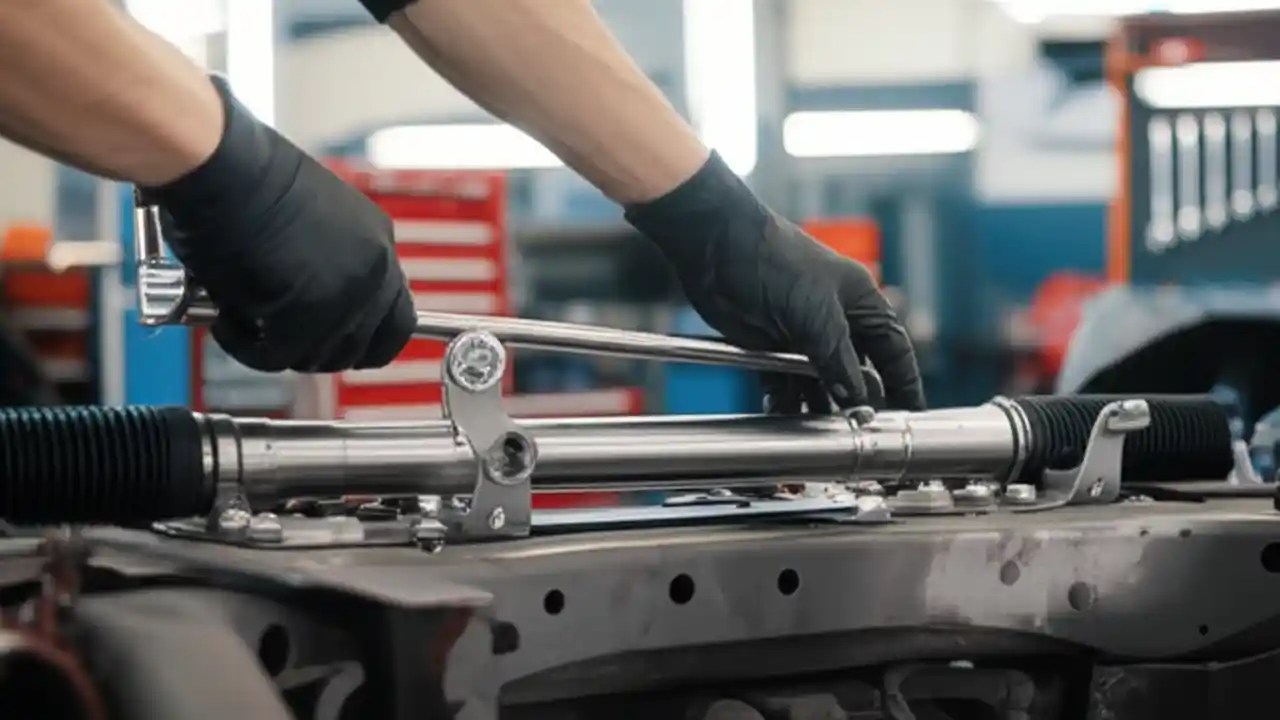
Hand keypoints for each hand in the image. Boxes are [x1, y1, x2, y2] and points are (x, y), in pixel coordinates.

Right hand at [147, 76, 414, 372]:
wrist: (216, 162)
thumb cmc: (241, 180)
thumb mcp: (310, 226)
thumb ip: (326, 270)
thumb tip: (313, 318)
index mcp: (376, 241)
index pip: (396, 319)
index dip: (362, 340)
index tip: (329, 343)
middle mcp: (374, 266)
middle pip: (370, 346)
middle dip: (322, 352)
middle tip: (279, 340)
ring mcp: (348, 290)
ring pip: (322, 356)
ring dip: (280, 350)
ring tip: (243, 320)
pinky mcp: (310, 309)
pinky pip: (279, 355)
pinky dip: (247, 347)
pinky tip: (227, 322)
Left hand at [627, 152, 924, 412]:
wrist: (715, 247)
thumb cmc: (773, 260)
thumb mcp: (816, 313)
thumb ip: (838, 359)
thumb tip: (858, 399)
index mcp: (859, 301)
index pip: (893, 348)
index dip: (904, 381)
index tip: (911, 413)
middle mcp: (834, 319)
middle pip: (856, 371)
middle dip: (856, 401)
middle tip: (856, 430)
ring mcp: (801, 333)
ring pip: (818, 381)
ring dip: (816, 406)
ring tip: (816, 432)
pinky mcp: (768, 344)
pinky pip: (783, 382)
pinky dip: (782, 400)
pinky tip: (780, 413)